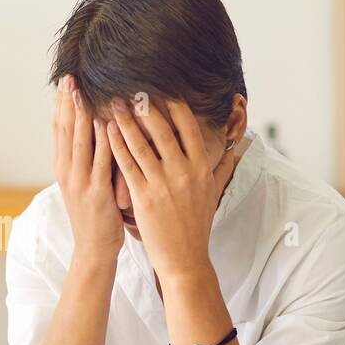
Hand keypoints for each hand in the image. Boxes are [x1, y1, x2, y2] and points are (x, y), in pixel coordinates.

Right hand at [54, 75, 123, 263]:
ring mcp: (80, 183)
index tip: (65, 80)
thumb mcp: (85, 184)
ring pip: (78, 142)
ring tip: (83, 91)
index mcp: (63, 169)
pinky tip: (107, 123)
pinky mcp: (97, 194)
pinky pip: (101, 162)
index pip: (58, 129)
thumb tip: (91, 130)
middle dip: (67, 102)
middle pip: (64, 130)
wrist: (93, 251)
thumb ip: (87, 158)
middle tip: (69, 76)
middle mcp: (67, 173)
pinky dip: (103, 141)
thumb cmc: (95, 217)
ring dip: (80, 115)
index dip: (60, 103)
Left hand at [105, 97, 234, 282]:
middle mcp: (184, 172)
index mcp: (202, 167)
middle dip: (146, 105)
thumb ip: (223, 167)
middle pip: (163, 129)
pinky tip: (107, 130)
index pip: (188, 126)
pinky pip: (127, 165)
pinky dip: (116, 145)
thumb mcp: (213, 193)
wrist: (185, 258)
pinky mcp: (144, 197)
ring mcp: (163, 184)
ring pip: (141, 144)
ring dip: (126, 120)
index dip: (174, 104)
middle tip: (132, 86)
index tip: (161, 87)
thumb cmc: (197, 226)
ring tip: (113, 103)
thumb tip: (238, 147)